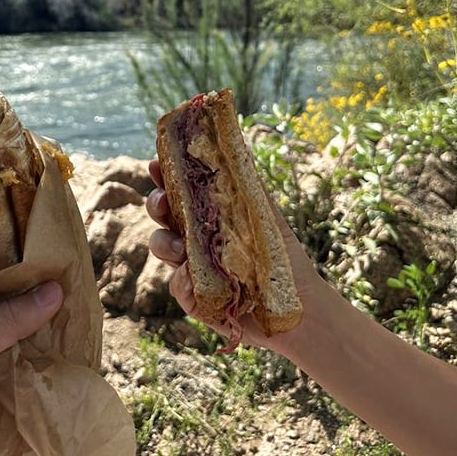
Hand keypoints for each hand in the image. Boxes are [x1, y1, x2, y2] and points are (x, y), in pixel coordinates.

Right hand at [146, 158, 319, 353]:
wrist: (300, 309)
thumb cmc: (284, 260)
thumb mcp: (267, 218)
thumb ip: (248, 186)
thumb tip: (236, 147)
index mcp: (209, 216)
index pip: (181, 191)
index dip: (164, 176)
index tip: (156, 163)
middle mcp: (196, 239)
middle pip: (162, 216)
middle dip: (156, 203)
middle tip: (162, 201)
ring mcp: (192, 268)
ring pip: (162, 247)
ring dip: (164, 242)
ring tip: (180, 247)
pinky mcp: (196, 299)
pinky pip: (177, 286)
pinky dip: (181, 280)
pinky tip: (192, 277)